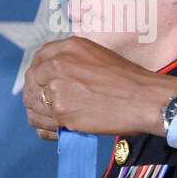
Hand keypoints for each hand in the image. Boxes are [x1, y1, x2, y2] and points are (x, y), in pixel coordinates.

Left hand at [23, 37, 176, 140]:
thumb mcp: (98, 56)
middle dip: (35, 92)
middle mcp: (58, 65)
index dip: (38, 71)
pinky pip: (43, 124)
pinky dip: (45, 129)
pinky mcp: (62, 114)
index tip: (41, 81)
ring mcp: (58, 90)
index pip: (40, 58)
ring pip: (34, 103)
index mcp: (69, 47)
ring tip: (48, 118)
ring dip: (38, 112)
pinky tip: (51, 130)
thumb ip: (74, 62)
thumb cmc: (130, 80)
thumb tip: (59, 77)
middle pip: (32, 80)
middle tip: (42, 103)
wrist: (144, 99)